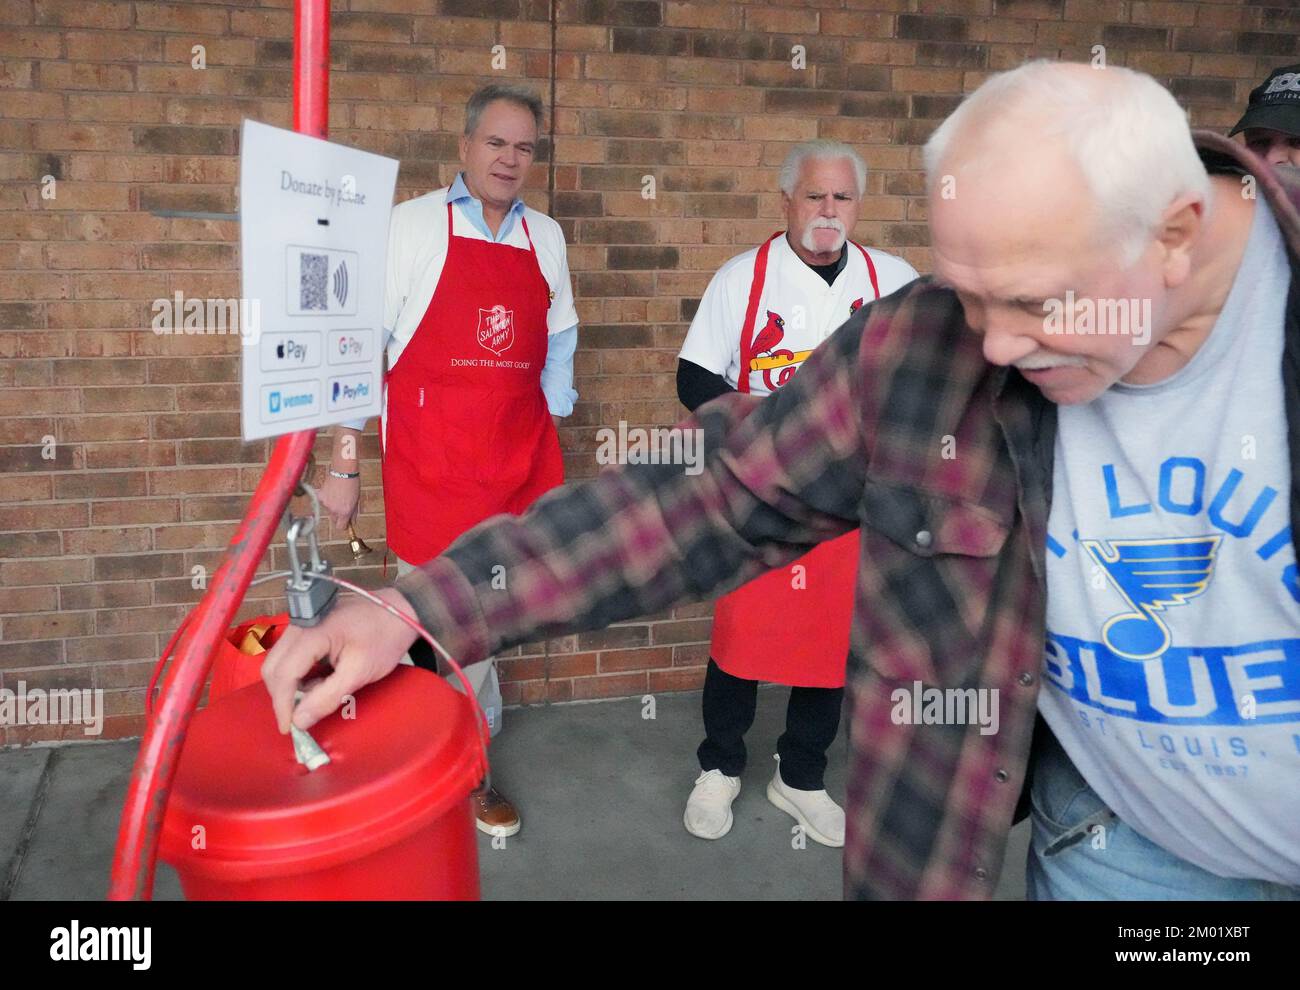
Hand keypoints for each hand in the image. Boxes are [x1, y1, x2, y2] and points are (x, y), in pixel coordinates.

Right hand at [262, 587, 419, 732]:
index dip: (282, 705)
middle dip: (283, 695)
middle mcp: (300, 625)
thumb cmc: (385, 638)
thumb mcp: (360, 672)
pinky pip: (290, 654)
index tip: (290, 728)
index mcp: (312, 632)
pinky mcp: (307, 627)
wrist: (400, 611)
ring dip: (292, 684)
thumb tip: (299, 720)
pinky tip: (322, 678)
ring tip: (321, 691)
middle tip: (303, 714)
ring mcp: (301, 624)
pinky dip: (299, 672)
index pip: (283, 673)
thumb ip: (327, 697)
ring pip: (279, 661)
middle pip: (273, 667)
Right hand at [318, 471, 359, 529]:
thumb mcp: (356, 501)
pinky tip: (331, 491)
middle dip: (338, 516)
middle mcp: (334, 510)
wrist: (343, 471)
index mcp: (344, 512)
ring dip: (332, 506)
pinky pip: (323, 502)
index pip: (341, 527)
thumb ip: (353, 513)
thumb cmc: (352, 484)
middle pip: (334, 520)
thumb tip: (352, 522)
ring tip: (338, 494)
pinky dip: (326, 498)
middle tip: (342, 506)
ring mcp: (325, 504)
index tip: (345, 523)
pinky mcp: (319, 497)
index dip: (344, 525)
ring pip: (328, 510)